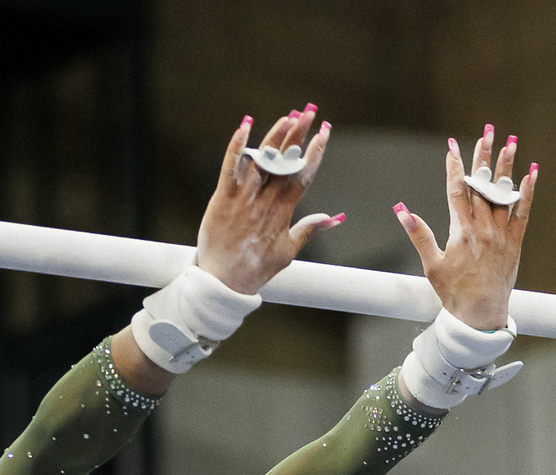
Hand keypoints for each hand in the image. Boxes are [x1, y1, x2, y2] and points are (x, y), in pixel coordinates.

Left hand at [196, 106, 343, 294]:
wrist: (222, 282)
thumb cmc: (254, 269)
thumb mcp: (287, 252)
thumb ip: (308, 230)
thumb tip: (333, 218)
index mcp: (283, 211)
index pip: (303, 175)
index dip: (315, 152)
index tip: (326, 132)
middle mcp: (265, 201)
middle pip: (285, 161)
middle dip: (299, 135)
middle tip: (310, 112)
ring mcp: (243, 198)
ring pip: (262, 160)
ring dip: (275, 136)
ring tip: (288, 116)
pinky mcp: (222, 199)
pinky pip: (230, 168)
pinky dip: (238, 147)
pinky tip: (245, 126)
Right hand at [394, 125, 536, 329]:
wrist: (480, 313)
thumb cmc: (453, 291)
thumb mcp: (431, 265)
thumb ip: (419, 234)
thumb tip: (402, 211)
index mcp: (461, 232)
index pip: (457, 191)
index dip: (454, 167)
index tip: (452, 147)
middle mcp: (483, 228)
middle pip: (482, 185)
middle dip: (482, 157)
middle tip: (486, 132)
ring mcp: (502, 233)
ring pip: (504, 193)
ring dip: (506, 166)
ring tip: (509, 142)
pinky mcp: (515, 241)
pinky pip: (524, 210)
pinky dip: (528, 190)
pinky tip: (531, 171)